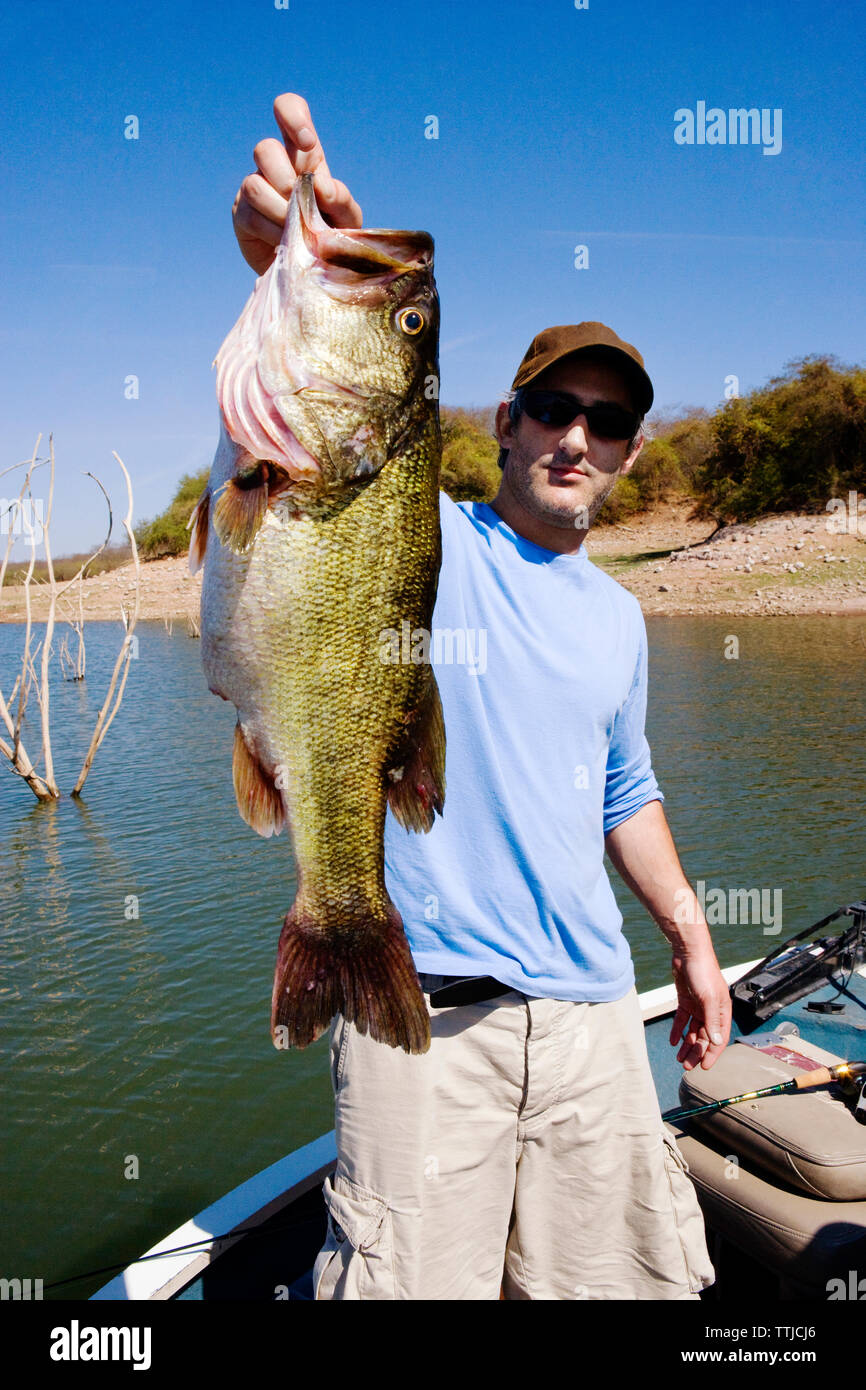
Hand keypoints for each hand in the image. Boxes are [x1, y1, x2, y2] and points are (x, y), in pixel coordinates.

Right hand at [232, 93, 362, 273]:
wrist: (312, 269)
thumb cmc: (331, 235)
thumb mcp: (347, 218)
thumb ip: (341, 199)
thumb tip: (321, 187)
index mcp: (303, 154)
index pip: (289, 110)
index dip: (292, 115)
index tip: (308, 143)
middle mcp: (275, 165)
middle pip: (264, 149)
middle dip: (285, 179)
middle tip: (301, 203)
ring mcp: (254, 188)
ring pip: (254, 184)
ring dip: (280, 211)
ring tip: (297, 229)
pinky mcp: (242, 214)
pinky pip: (251, 215)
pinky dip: (273, 230)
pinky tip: (286, 241)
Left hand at [669, 949, 730, 1070]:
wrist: (688, 953)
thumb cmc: (703, 972)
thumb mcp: (709, 998)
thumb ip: (712, 1021)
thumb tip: (716, 1042)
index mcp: (722, 1012)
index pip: (719, 1039)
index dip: (712, 1054)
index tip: (703, 1067)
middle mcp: (711, 1011)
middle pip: (705, 1037)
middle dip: (696, 1052)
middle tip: (686, 1066)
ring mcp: (698, 1006)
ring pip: (693, 1031)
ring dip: (687, 1044)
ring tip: (679, 1058)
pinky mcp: (686, 1000)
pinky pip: (682, 1020)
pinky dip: (678, 1030)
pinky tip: (673, 1041)